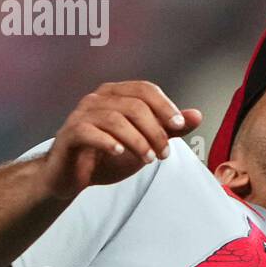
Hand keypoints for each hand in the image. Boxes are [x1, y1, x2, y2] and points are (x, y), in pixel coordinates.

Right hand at [41, 81, 201, 200]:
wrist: (73, 177)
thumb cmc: (108, 156)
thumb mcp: (145, 142)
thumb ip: (168, 129)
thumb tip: (196, 115)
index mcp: (116, 94)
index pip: (145, 89)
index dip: (165, 106)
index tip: (180, 126)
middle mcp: (97, 99)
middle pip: (135, 106)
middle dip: (155, 131)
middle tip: (164, 154)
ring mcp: (81, 114)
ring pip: (115, 119)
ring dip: (138, 141)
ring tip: (148, 159)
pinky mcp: (69, 133)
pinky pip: (89, 131)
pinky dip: (108, 141)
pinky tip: (119, 153)